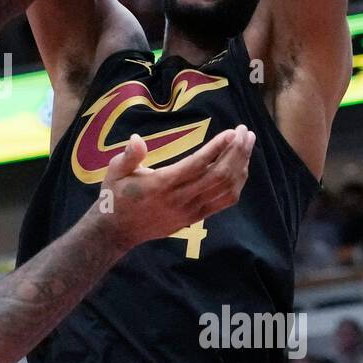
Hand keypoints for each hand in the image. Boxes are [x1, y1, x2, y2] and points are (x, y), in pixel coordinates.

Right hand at [99, 125, 254, 254]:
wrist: (118, 231)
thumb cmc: (116, 196)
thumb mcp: (115, 172)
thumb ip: (129, 155)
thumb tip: (137, 138)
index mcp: (162, 185)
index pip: (197, 165)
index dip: (217, 148)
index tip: (231, 132)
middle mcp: (180, 199)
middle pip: (219, 175)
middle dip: (236, 151)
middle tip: (245, 131)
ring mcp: (191, 210)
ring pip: (226, 188)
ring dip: (241, 165)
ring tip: (247, 143)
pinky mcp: (196, 218)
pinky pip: (224, 201)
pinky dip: (237, 183)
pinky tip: (240, 166)